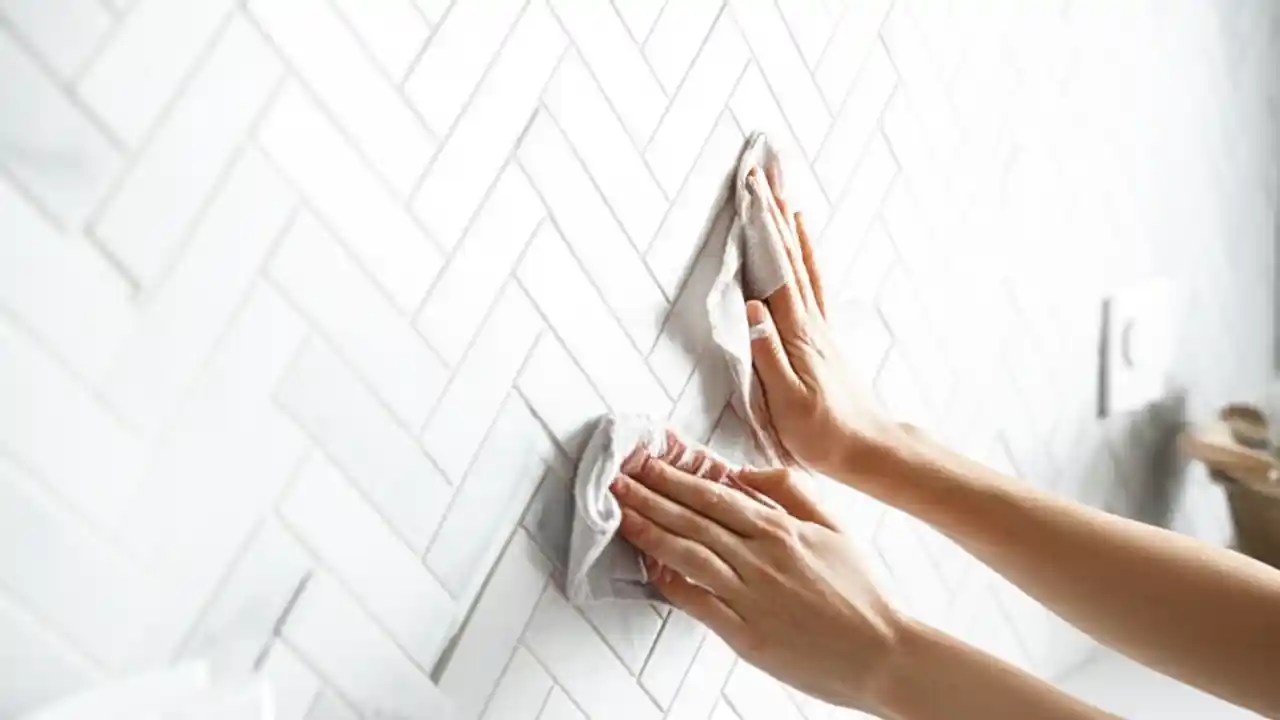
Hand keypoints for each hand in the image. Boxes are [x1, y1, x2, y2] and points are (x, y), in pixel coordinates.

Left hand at [610, 458, 901, 711]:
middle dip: (650, 495)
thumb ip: (791, 493)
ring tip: (620, 512)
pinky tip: (648, 568)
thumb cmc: (862, 593)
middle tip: (617, 477)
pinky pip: (699, 602)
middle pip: (695, 517)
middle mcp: (763, 556)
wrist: (884, 653)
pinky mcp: (746, 634)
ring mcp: (752, 595)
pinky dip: (671, 583)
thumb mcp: (835, 528)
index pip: (716, 493)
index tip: (648, 458)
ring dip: (649, 530)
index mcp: (782, 529)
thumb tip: (746, 471)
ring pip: (689, 553)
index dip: (676, 475)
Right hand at [747, 182, 909, 477]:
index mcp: (796, 333)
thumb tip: (751, 305)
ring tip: (783, 189)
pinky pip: (813, 280)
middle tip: (764, 168)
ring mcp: (819, 325)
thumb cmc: (821, 434)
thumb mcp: (786, 402)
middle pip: (790, 254)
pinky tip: (803, 240)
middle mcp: (810, 320)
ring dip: (790, 224)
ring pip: (803, 261)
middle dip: (773, 209)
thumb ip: (767, 354)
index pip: (775, 268)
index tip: (750, 187)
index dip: (762, 226)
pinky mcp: (823, 336)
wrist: (867, 450)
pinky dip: (806, 252)